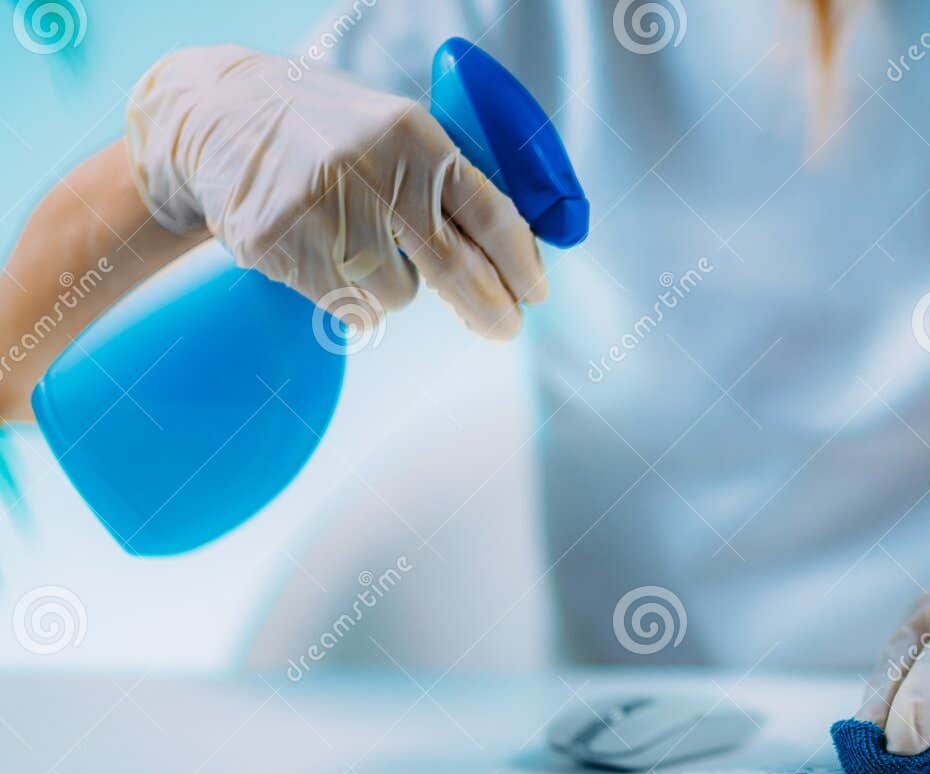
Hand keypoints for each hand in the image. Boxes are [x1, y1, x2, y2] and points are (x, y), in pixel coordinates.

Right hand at [124, 45, 545, 338]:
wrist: (218, 115)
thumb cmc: (330, 131)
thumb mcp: (396, 130)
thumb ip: (450, 180)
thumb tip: (518, 250)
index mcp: (412, 137)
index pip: (489, 213)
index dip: (521, 262)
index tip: (536, 292)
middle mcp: (369, 172)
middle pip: (454, 269)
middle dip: (489, 308)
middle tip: (505, 327)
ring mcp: (319, 212)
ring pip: (396, 296)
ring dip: (393, 286)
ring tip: (359, 240)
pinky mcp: (277, 247)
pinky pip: (344, 304)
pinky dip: (347, 292)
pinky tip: (322, 246)